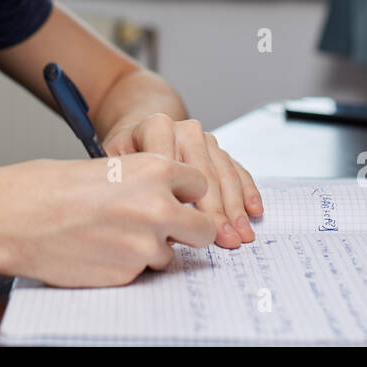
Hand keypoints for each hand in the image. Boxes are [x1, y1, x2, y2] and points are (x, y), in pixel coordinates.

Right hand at [0, 155, 216, 286]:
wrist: (18, 218)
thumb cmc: (53, 187)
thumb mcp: (112, 167)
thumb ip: (147, 182)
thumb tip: (172, 198)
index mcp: (157, 170)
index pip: (200, 185)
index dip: (185, 194)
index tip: (174, 198)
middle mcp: (159, 207)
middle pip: (204, 229)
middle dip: (188, 230)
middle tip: (165, 228)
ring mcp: (146, 245)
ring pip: (171, 254)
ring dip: (151, 249)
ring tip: (111, 235)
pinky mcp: (129, 274)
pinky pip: (141, 272)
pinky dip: (126, 264)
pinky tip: (98, 250)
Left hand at [102, 113, 263, 248]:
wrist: (140, 127)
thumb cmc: (125, 153)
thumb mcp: (112, 159)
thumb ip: (123, 181)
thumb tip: (143, 221)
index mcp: (155, 127)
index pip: (173, 164)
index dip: (183, 198)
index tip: (192, 226)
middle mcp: (184, 129)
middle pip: (204, 173)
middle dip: (216, 210)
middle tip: (225, 238)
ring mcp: (205, 139)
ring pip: (224, 173)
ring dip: (235, 207)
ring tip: (241, 234)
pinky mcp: (218, 150)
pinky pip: (237, 170)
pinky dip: (247, 191)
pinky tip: (254, 210)